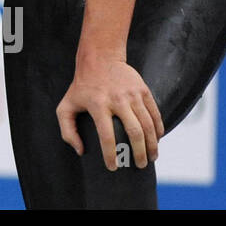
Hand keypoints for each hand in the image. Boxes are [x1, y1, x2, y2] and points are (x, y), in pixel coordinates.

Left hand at [56, 55, 163, 169]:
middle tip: (139, 165)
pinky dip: (159, 130)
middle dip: (139, 153)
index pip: (106, 135)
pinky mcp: (143, 90)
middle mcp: (117, 100)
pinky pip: (155, 114)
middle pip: (134, 132)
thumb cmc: (81, 87)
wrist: (100, 58)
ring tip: (151, 158)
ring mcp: (132, 95)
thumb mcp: (66, 106)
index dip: (110, 154)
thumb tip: (81, 150)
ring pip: (148, 125)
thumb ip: (67, 130)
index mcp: (97, 105)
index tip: (113, 167)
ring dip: (152, 145)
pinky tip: (157, 140)